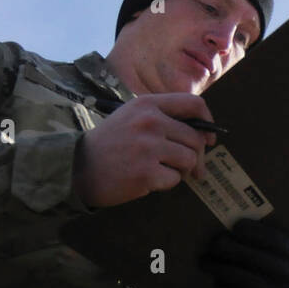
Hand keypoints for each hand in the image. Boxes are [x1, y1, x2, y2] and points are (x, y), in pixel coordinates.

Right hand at [73, 93, 215, 207]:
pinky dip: (166, 183)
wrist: (80, 166)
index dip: (207, 122)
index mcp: (148, 104)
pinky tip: (149, 179)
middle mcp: (150, 122)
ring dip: (181, 170)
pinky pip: (175, 179)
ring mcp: (148, 147)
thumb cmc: (112, 143)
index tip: (209, 138)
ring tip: (162, 170)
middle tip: (190, 168)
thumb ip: (164, 119)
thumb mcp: (134, 117)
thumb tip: (203, 137)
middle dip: (196, 157)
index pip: (193, 104)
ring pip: (189, 160)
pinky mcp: (146, 172)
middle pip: (196, 139)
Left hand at [201, 219, 288, 287]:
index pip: (282, 243)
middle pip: (260, 260)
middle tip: (213, 243)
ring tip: (206, 262)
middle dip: (233, 249)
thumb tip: (237, 231)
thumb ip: (277, 253)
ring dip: (223, 269)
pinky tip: (217, 283)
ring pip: (249, 280)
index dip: (257, 233)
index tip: (236, 226)